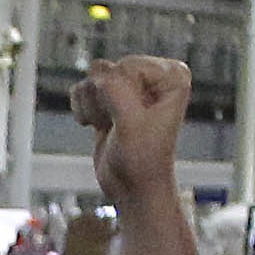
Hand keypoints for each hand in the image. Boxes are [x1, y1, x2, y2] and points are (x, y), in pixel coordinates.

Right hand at [71, 53, 189, 211]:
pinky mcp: (111, 97)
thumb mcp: (131, 125)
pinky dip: (83, 110)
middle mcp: (154, 75)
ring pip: (92, 79)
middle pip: (108, 70)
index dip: (121, 94)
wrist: (133, 188)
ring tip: (111, 127)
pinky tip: (99, 126)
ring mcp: (131, 84)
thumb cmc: (143, 161)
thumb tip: (96, 71)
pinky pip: (82, 89)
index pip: (128, 66)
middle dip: (104, 100)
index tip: (133, 119)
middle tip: (119, 125)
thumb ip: (115, 91)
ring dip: (93, 107)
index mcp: (172, 75)